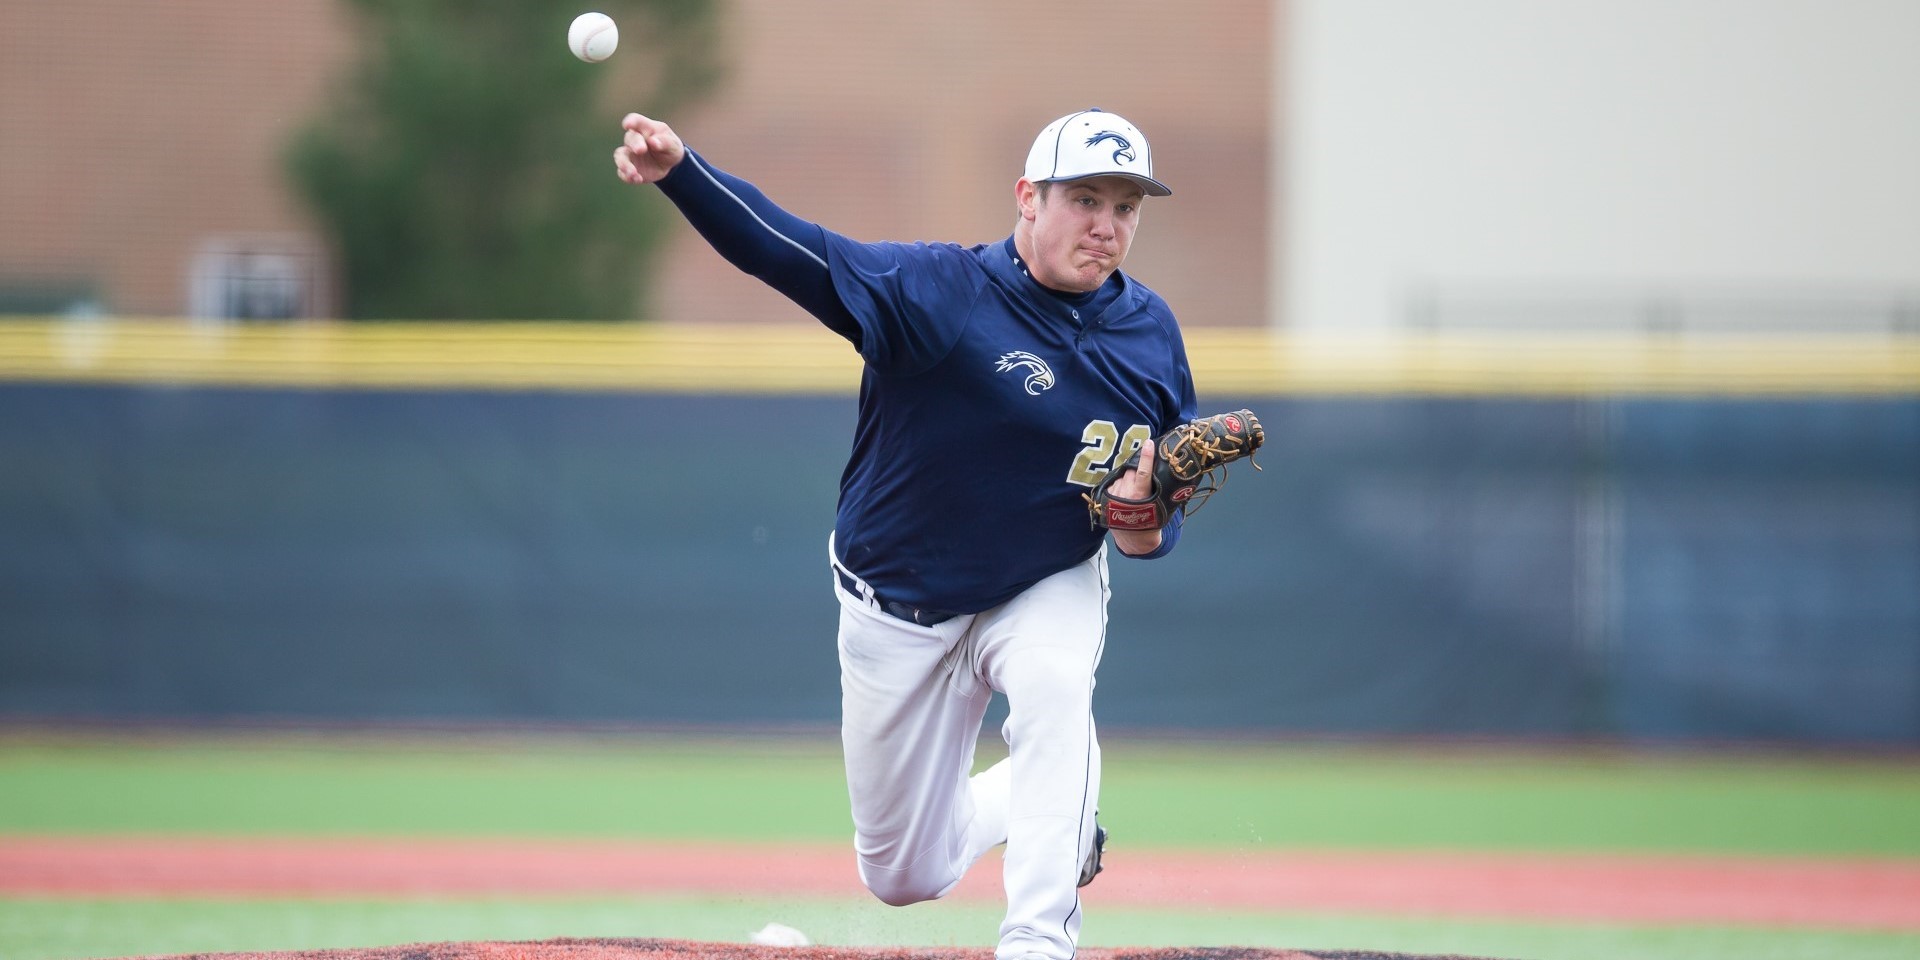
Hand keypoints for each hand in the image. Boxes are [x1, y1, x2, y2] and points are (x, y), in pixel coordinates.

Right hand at [613, 113, 686, 184]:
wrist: (669, 164)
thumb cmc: (670, 147)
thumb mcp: (673, 145)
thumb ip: (665, 142)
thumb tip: (653, 142)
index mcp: (646, 128)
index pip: (636, 120)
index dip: (631, 121)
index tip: (627, 125)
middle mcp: (634, 140)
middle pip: (629, 138)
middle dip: (634, 144)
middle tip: (641, 150)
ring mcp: (630, 154)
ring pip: (620, 156)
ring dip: (624, 164)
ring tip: (634, 173)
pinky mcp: (629, 168)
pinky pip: (622, 173)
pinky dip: (627, 176)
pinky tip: (638, 179)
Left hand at [1108, 439, 1163, 555]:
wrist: (1134, 539)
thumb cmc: (1151, 523)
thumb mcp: (1160, 507)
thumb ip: (1160, 490)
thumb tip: (1171, 475)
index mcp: (1140, 495)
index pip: (1144, 472)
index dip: (1147, 457)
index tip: (1148, 443)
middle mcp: (1126, 493)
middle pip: (1132, 470)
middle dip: (1138, 469)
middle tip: (1143, 474)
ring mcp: (1115, 494)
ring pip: (1123, 475)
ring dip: (1129, 477)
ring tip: (1134, 488)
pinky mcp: (1107, 495)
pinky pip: (1115, 482)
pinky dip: (1120, 483)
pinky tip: (1125, 493)